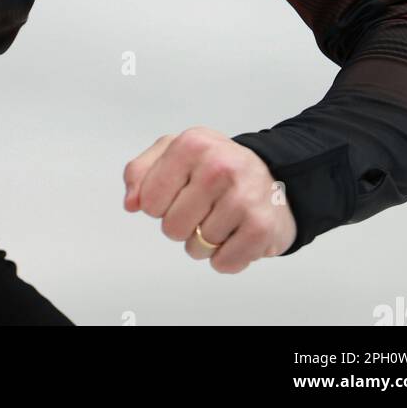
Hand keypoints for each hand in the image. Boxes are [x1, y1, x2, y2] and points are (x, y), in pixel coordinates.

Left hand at [122, 126, 297, 271]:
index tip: (179, 194)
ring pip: (196, 248)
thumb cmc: (216, 167)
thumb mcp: (174, 153)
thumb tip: (131, 203)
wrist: (275, 177)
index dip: (159, 205)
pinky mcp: (260, 227)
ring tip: (222, 219)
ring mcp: (242, 196)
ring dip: (205, 243)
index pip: (149, 201)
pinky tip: (236, 235)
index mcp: (191, 144)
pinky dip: (225, 258)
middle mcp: (218, 166)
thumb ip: (141, 172)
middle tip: (202, 209)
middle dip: (182, 226)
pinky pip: (222, 263)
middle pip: (171, 228)